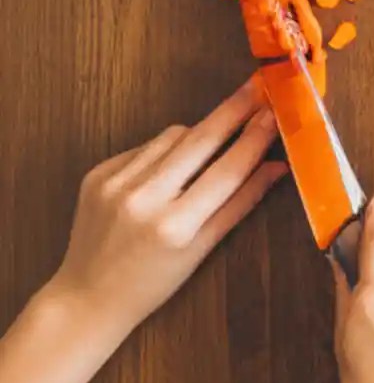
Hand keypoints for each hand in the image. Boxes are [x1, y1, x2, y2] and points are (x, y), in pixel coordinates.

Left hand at [49, 79, 285, 332]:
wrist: (87, 296)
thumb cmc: (154, 282)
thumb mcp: (202, 250)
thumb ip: (240, 204)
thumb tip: (277, 167)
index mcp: (176, 226)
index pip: (227, 170)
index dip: (254, 138)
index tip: (274, 112)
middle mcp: (143, 199)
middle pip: (200, 140)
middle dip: (232, 110)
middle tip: (257, 86)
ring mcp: (115, 183)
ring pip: (172, 137)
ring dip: (198, 134)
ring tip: (211, 147)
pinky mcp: (97, 173)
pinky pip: (145, 147)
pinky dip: (165, 150)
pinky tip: (168, 171)